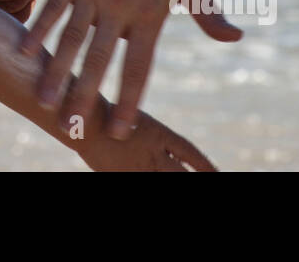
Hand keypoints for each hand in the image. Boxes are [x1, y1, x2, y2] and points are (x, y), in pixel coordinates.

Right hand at [19, 0, 242, 139]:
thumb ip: (210, 15)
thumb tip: (236, 40)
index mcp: (150, 14)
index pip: (139, 67)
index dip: (129, 99)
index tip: (121, 128)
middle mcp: (119, 8)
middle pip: (99, 61)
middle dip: (85, 96)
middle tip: (73, 126)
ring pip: (71, 38)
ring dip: (56, 70)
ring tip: (44, 100)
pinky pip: (53, 7)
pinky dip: (39, 28)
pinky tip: (24, 50)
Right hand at [82, 107, 216, 171]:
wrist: (79, 121)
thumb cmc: (107, 116)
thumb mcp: (139, 123)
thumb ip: (160, 143)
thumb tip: (179, 158)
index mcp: (158, 133)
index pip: (190, 153)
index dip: (206, 166)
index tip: (218, 175)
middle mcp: (152, 152)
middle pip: (182, 175)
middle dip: (197, 180)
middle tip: (213, 182)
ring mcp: (137, 167)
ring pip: (165, 181)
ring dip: (178, 182)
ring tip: (188, 183)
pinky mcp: (122, 176)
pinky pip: (141, 183)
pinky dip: (150, 181)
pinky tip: (153, 180)